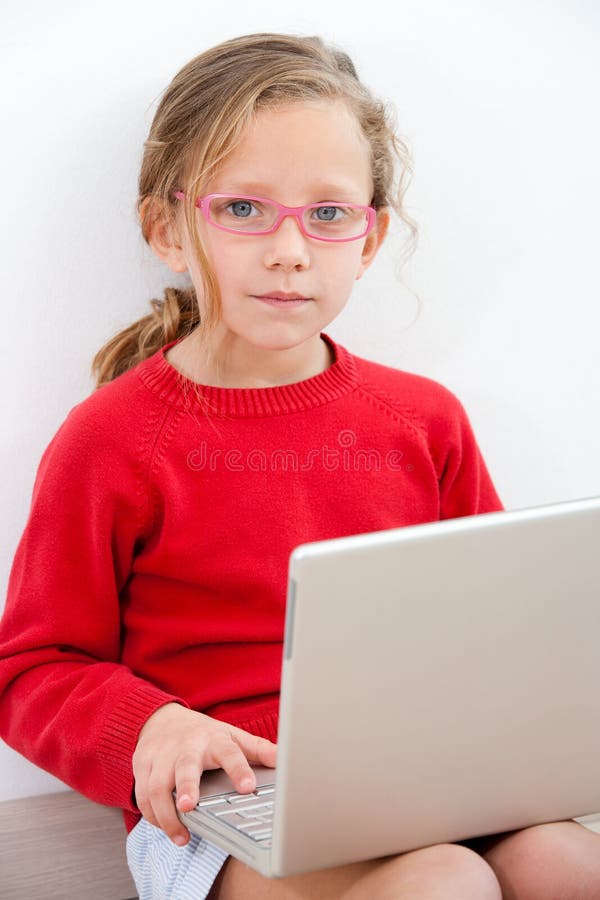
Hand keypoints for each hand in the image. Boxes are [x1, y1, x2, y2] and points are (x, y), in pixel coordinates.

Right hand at [132, 702, 276, 845]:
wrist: (161, 718)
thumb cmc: (203, 734)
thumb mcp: (232, 736)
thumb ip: (257, 750)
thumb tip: (284, 760)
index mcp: (214, 739)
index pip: (229, 752)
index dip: (239, 769)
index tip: (248, 788)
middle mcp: (186, 747)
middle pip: (184, 766)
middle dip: (185, 786)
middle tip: (189, 806)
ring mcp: (161, 755)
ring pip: (157, 785)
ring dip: (165, 814)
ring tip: (180, 836)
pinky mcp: (142, 764)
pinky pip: (142, 794)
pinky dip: (151, 814)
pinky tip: (163, 826)